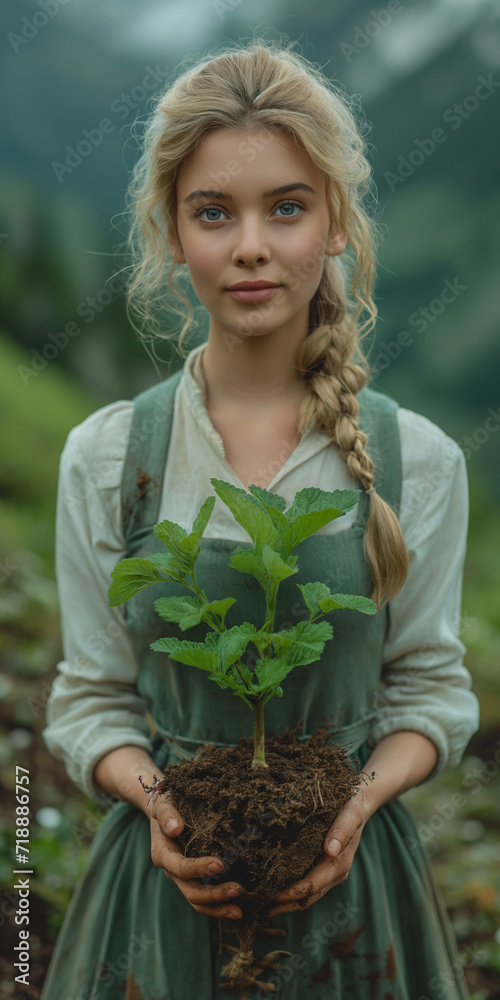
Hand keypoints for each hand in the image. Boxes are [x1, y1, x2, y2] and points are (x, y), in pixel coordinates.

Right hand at [148, 792, 243, 919]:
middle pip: (191, 891)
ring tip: (240, 911)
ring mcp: (183, 879)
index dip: (198, 868)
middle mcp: (172, 871)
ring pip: (198, 902)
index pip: (180, 867)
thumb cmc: (167, 805)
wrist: (165, 812)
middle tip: (238, 890)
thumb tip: (176, 828)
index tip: (220, 864)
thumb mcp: (164, 805)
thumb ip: (168, 815)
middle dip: (214, 894)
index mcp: (163, 854)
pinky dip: (220, 907)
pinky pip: (205, 900)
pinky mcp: (194, 880)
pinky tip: (239, 907)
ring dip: (219, 907)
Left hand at [267, 781, 372, 916]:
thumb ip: (341, 830)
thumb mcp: (350, 813)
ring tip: (258, 901)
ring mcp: (329, 874)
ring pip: (305, 896)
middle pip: (306, 898)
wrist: (360, 803)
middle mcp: (335, 874)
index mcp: (339, 864)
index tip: (267, 892)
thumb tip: (330, 850)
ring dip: (284, 902)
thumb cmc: (353, 806)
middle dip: (282, 904)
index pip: (311, 886)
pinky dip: (289, 891)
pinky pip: (306, 885)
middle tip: (254, 903)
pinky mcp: (323, 869)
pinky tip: (271, 887)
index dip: (289, 892)